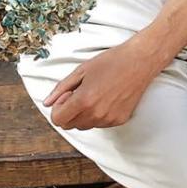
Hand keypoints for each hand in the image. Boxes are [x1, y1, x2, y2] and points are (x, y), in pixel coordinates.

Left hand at [44, 34, 161, 129]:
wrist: (139, 61)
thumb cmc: (111, 61)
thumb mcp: (81, 70)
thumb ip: (61, 88)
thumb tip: (47, 103)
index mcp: (84, 100)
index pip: (58, 120)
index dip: (58, 108)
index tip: (67, 96)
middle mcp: (96, 114)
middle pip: (70, 125)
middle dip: (69, 112)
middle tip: (79, 93)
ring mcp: (109, 119)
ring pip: (85, 126)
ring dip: (83, 114)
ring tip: (94, 94)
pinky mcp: (120, 120)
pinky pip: (100, 124)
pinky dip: (98, 115)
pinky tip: (106, 98)